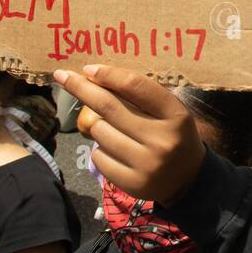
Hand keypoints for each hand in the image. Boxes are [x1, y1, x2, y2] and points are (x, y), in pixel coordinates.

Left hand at [53, 65, 204, 204]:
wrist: (189, 179)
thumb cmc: (172, 135)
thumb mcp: (169, 112)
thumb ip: (140, 97)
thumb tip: (94, 77)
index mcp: (176, 116)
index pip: (136, 87)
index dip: (109, 75)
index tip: (88, 69)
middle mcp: (162, 140)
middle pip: (109, 107)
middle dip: (82, 88)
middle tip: (62, 76)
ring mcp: (146, 164)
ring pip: (99, 131)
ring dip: (100, 126)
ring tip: (118, 132)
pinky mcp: (132, 183)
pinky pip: (98, 156)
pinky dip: (101, 150)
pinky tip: (118, 153)